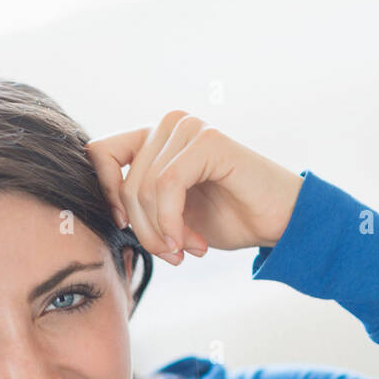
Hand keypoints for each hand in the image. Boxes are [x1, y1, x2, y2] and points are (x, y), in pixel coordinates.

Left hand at [84, 111, 303, 262]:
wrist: (278, 223)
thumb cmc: (227, 218)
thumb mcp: (168, 214)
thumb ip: (137, 203)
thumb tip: (102, 211)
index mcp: (154, 138)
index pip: (100, 154)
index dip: (104, 195)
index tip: (125, 228)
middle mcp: (169, 125)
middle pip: (123, 183)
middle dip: (143, 231)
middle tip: (172, 254)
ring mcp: (189, 128)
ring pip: (143, 188)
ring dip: (160, 233)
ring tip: (184, 251)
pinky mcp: (208, 141)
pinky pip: (168, 185)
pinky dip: (173, 222)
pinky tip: (193, 244)